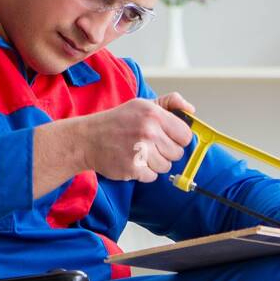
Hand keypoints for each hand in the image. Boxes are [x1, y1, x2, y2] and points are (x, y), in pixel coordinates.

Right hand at [78, 95, 194, 182]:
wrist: (88, 139)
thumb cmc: (118, 122)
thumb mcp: (142, 104)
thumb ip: (169, 103)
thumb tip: (191, 110)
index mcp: (154, 114)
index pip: (185, 135)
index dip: (178, 139)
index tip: (169, 138)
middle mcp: (149, 131)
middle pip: (177, 153)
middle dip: (167, 152)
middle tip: (150, 146)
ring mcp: (140, 151)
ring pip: (166, 167)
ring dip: (155, 163)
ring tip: (139, 152)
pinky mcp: (133, 168)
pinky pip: (152, 176)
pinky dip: (144, 172)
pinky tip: (132, 161)